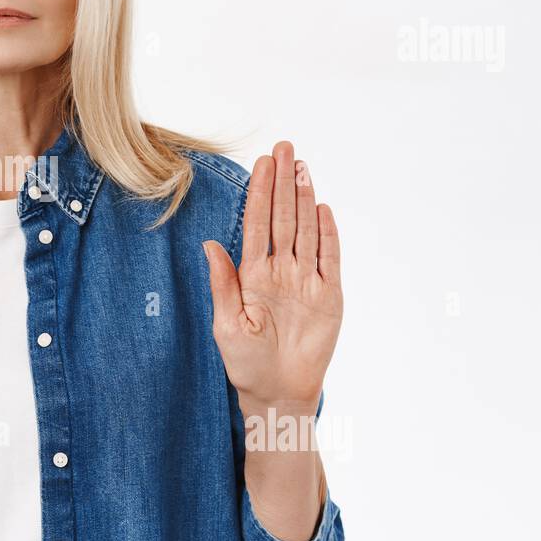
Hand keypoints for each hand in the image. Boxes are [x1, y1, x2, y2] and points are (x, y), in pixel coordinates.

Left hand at [203, 141, 341, 411]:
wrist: (278, 393)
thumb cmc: (246, 363)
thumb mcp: (227, 324)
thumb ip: (223, 283)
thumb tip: (209, 244)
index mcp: (253, 274)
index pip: (257, 224)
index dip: (259, 193)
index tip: (261, 163)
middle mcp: (280, 271)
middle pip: (283, 218)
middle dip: (283, 183)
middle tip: (285, 148)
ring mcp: (306, 281)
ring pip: (306, 231)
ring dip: (304, 199)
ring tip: (302, 168)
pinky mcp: (330, 296)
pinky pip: (330, 258)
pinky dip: (328, 234)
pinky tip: (322, 209)